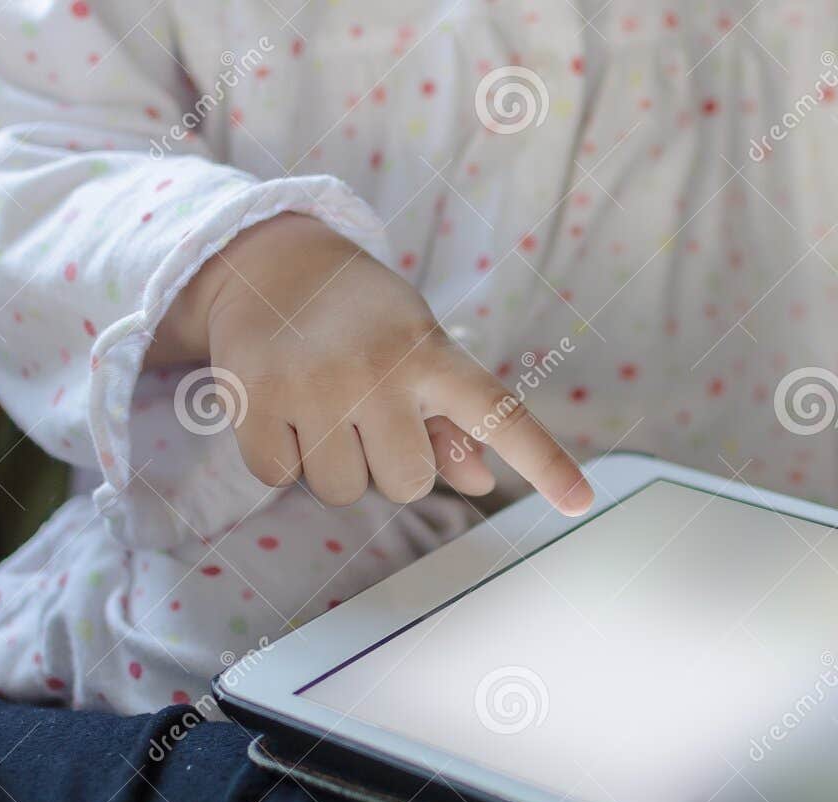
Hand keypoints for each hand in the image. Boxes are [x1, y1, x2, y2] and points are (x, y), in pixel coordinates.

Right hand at [150, 213, 591, 513]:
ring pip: (343, 489)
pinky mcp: (256, 398)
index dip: (545, 463)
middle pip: (406, 484)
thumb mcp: (419, 352)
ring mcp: (314, 384)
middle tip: (369, 416)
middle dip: (390, 465)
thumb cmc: (364, 321)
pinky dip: (281, 459)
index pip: (500, 415)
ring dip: (334, 465)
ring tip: (324, 410)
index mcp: (432, 355)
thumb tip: (478, 484)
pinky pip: (280, 477)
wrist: (269, 263)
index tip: (581, 502)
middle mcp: (378, 370)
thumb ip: (452, 423)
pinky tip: (283, 411)